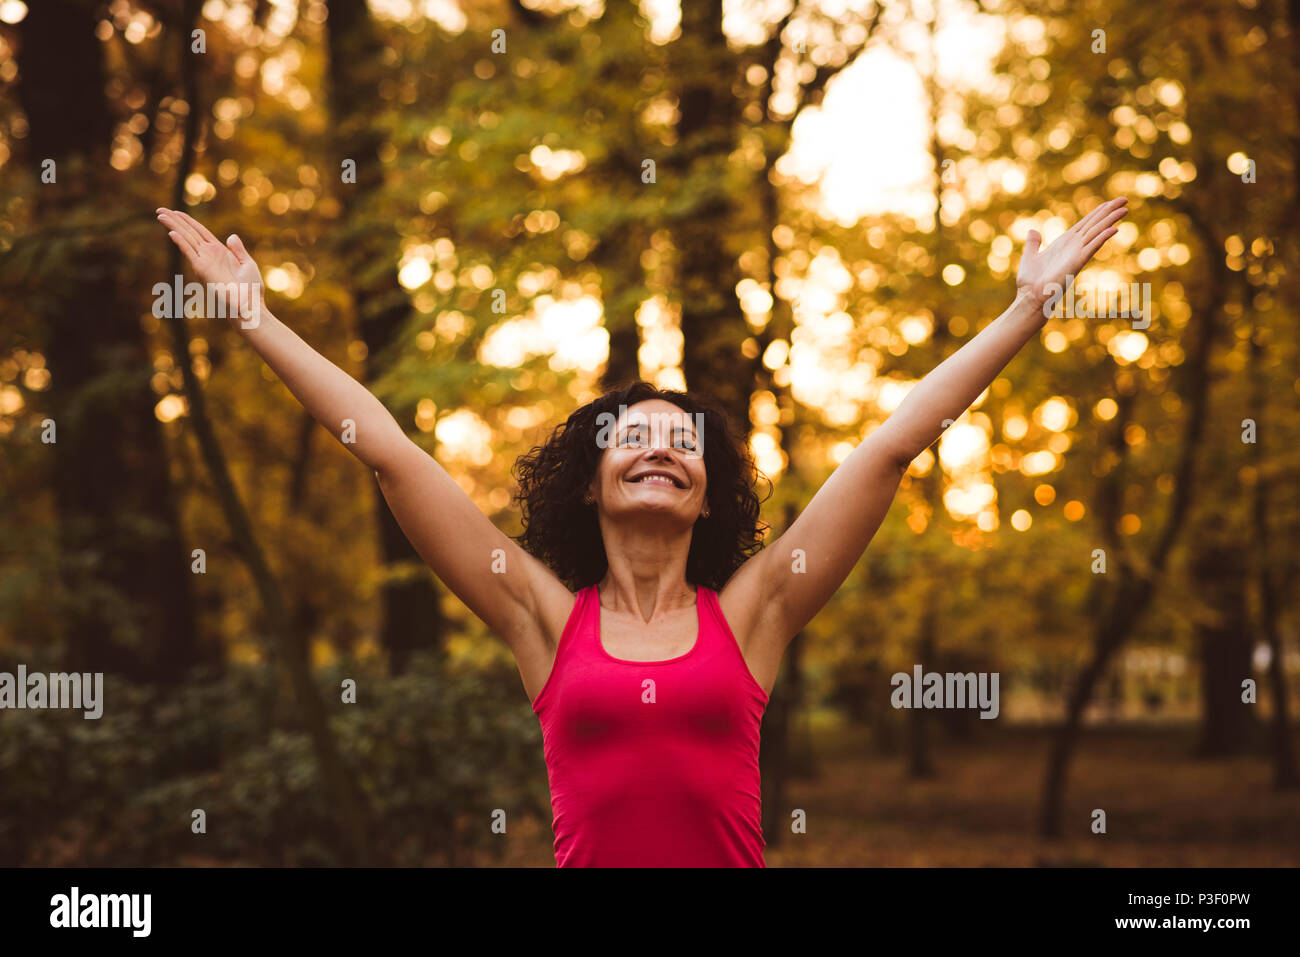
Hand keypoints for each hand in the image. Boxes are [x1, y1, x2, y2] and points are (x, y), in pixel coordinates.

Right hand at [156, 207, 264, 324]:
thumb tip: (232, 236)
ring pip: (186, 239)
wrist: (250, 305)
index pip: (200, 231)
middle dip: (175, 220)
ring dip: (173, 226)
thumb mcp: (247, 264)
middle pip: (189, 232)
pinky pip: (190, 253)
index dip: (187, 221)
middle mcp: (209, 255)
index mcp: (220, 252)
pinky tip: (172, 233)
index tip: (175, 211)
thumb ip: (238, 250)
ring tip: (160, 215)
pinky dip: (181, 243)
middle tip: (159, 209)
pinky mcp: (203, 270)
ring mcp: (205, 262)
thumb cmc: (251, 290)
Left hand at [1016, 197, 1127, 315]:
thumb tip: (1032, 231)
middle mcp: (1073, 246)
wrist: (1030, 296)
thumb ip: (1033, 243)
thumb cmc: (1030, 281)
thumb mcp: (1030, 256)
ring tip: (1124, 208)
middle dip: (1109, 212)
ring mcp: (1077, 254)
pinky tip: (1114, 228)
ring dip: (1110, 220)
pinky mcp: (1077, 262)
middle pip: (1095, 224)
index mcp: (1064, 243)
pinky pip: (1092, 247)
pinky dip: (1102, 237)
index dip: (1097, 212)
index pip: (1085, 224)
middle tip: (1125, 199)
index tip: (1109, 203)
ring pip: (1097, 232)